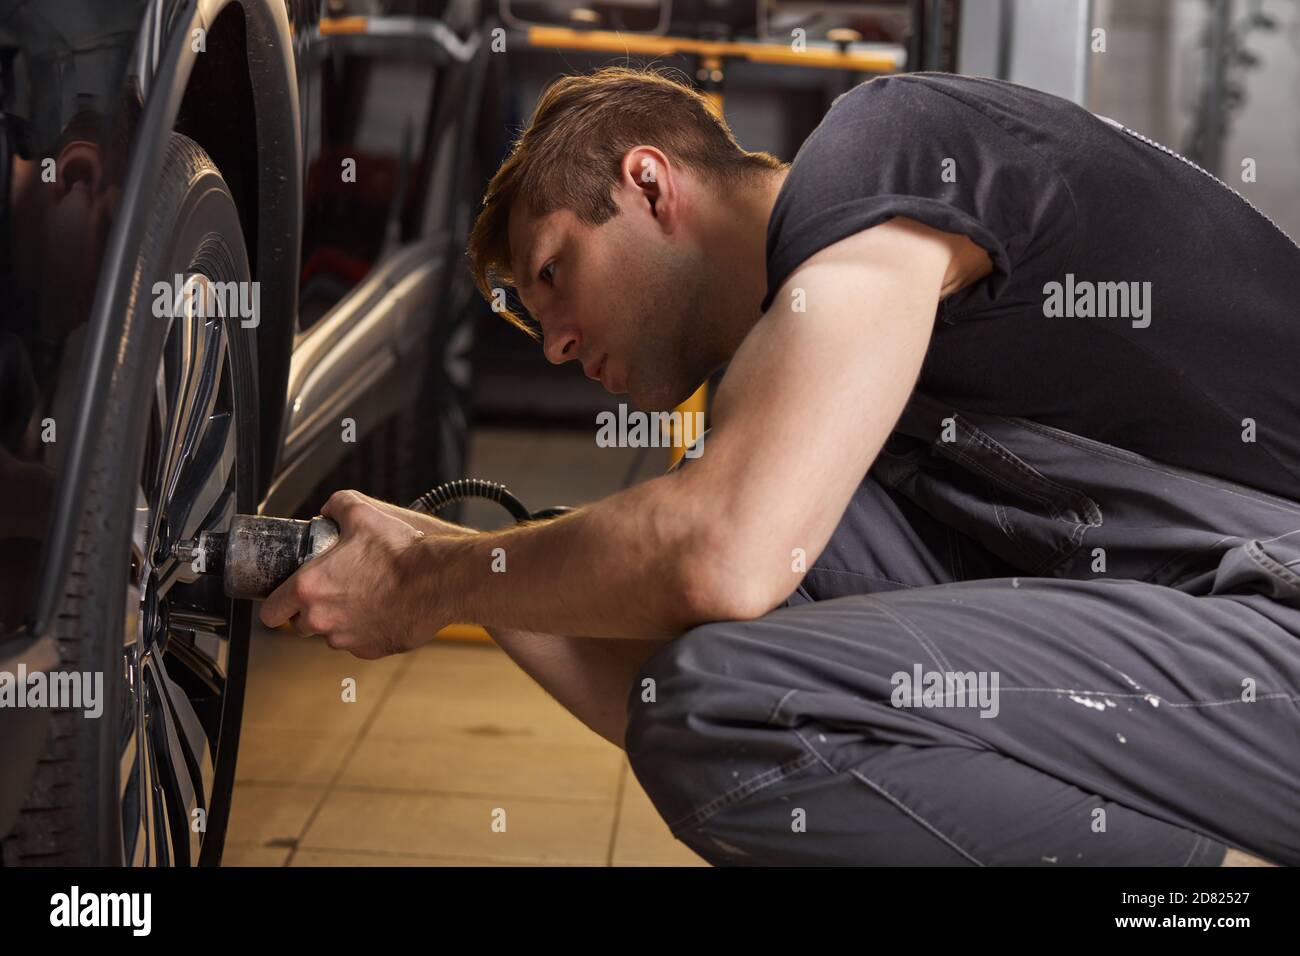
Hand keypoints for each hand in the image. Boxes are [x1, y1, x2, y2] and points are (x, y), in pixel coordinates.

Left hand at [258, 490, 471, 658]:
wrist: (439, 580)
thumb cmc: (400, 551)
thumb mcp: (362, 512)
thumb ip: (337, 506)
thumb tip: (330, 509)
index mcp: (310, 588)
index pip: (270, 612)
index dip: (276, 604)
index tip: (286, 599)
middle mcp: (323, 619)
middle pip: (300, 625)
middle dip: (311, 610)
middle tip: (333, 589)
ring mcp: (347, 639)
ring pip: (332, 634)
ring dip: (340, 619)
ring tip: (364, 596)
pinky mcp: (371, 650)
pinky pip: (359, 641)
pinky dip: (366, 629)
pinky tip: (382, 608)